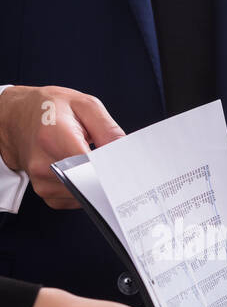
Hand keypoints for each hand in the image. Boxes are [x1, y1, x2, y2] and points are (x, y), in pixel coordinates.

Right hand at [0, 85, 124, 208]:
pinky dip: (86, 189)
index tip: (127, 168)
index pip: (92, 166)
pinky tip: (80, 171)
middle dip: (109, 176)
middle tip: (115, 164)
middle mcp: (44, 163)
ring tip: (90, 161)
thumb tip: (126, 155)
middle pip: (91, 183)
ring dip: (96, 182)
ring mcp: (43, 182)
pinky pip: (77, 200)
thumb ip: (109, 129)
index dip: (113, 169)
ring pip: (88, 195)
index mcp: (53, 137)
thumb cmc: (50, 109)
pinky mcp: (46, 194)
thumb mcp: (84, 106)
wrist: (17, 117)